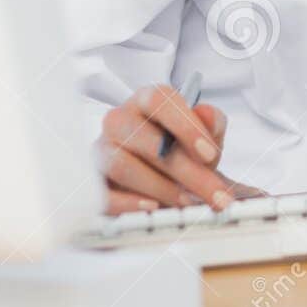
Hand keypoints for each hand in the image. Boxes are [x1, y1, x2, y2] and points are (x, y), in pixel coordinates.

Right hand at [95, 84, 264, 213]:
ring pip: (121, 165)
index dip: (185, 125)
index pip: (158, 99)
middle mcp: (118, 121)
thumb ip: (211, 123)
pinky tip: (152, 207)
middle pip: (142, 138)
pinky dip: (127, 202)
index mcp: (146, 101)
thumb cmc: (182, 150)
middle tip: (213, 193)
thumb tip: (206, 114)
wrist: (167, 179)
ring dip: (160, 187)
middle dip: (184, 169)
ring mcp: (101, 151)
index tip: (209, 154)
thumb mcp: (204, 136)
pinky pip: (101, 193)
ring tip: (187, 202)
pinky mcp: (93, 183)